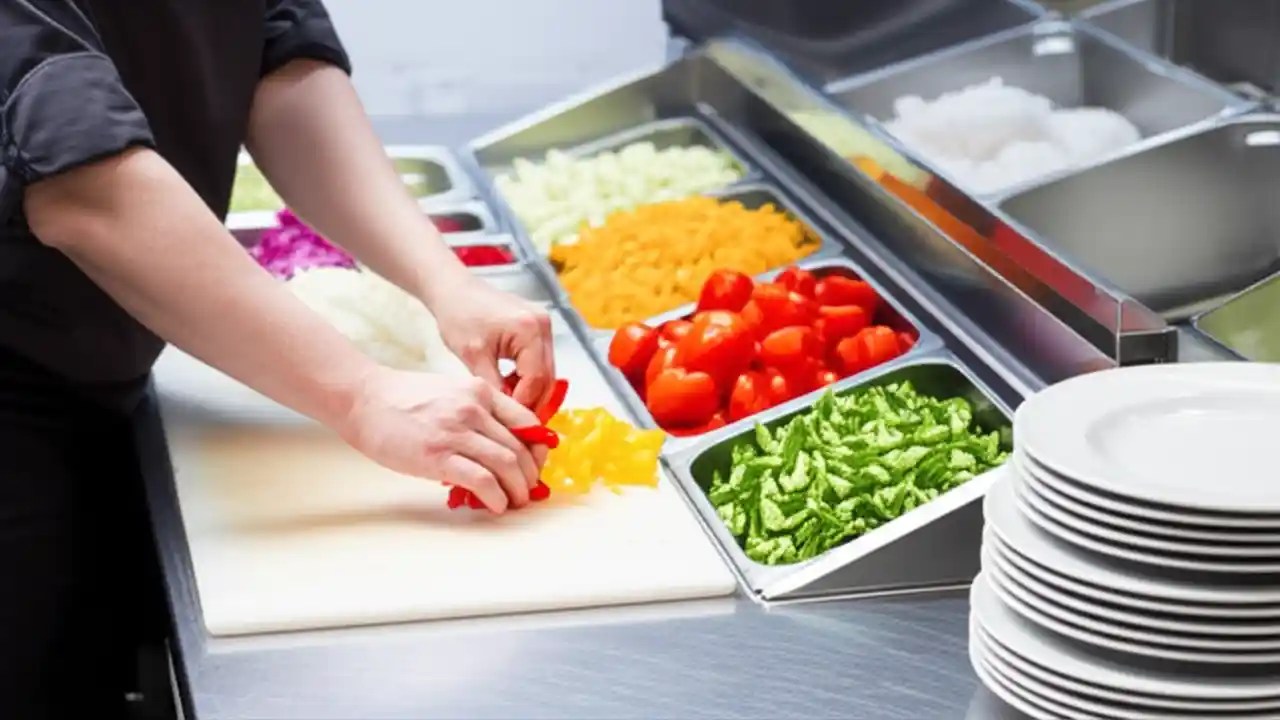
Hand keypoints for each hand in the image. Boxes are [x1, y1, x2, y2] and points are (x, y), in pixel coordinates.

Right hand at [339, 366, 545, 512]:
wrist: (364, 399)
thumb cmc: (404, 400)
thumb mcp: (451, 393)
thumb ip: (477, 413)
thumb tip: (499, 448)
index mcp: (480, 392)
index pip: (528, 421)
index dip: (538, 449)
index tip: (536, 466)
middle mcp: (474, 409)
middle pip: (520, 447)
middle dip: (530, 475)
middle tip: (528, 490)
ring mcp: (456, 432)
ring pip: (507, 464)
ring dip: (518, 489)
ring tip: (516, 502)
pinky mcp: (438, 455)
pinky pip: (482, 479)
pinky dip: (496, 497)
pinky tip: (495, 505)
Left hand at [428, 276, 554, 407]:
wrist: (454, 290)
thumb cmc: (458, 315)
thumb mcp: (473, 356)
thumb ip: (494, 386)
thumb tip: (508, 413)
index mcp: (529, 329)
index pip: (537, 378)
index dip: (525, 403)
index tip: (510, 420)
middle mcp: (543, 325)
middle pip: (548, 376)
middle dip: (532, 400)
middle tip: (513, 419)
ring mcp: (543, 324)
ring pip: (546, 370)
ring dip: (531, 389)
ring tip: (509, 403)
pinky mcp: (538, 326)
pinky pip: (540, 359)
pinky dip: (529, 376)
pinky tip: (510, 384)